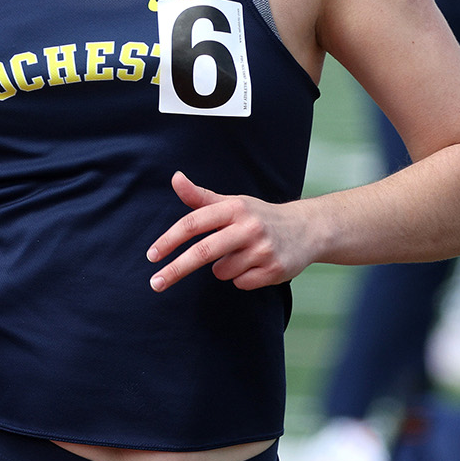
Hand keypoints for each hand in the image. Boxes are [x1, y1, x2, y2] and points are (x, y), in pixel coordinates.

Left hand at [147, 172, 316, 292]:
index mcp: (234, 208)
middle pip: (204, 251)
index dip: (170, 239)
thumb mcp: (232, 203)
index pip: (194, 223)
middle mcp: (249, 226)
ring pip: (222, 271)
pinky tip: (256, 265)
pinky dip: (241, 278)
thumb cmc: (259, 216)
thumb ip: (200, 196)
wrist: (307, 229)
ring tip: (241, 255)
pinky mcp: (274, 270)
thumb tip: (174, 177)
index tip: (152, 255)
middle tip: (155, 283)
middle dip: (176, 269)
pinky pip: (240, 283)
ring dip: (223, 268)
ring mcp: (263, 249)